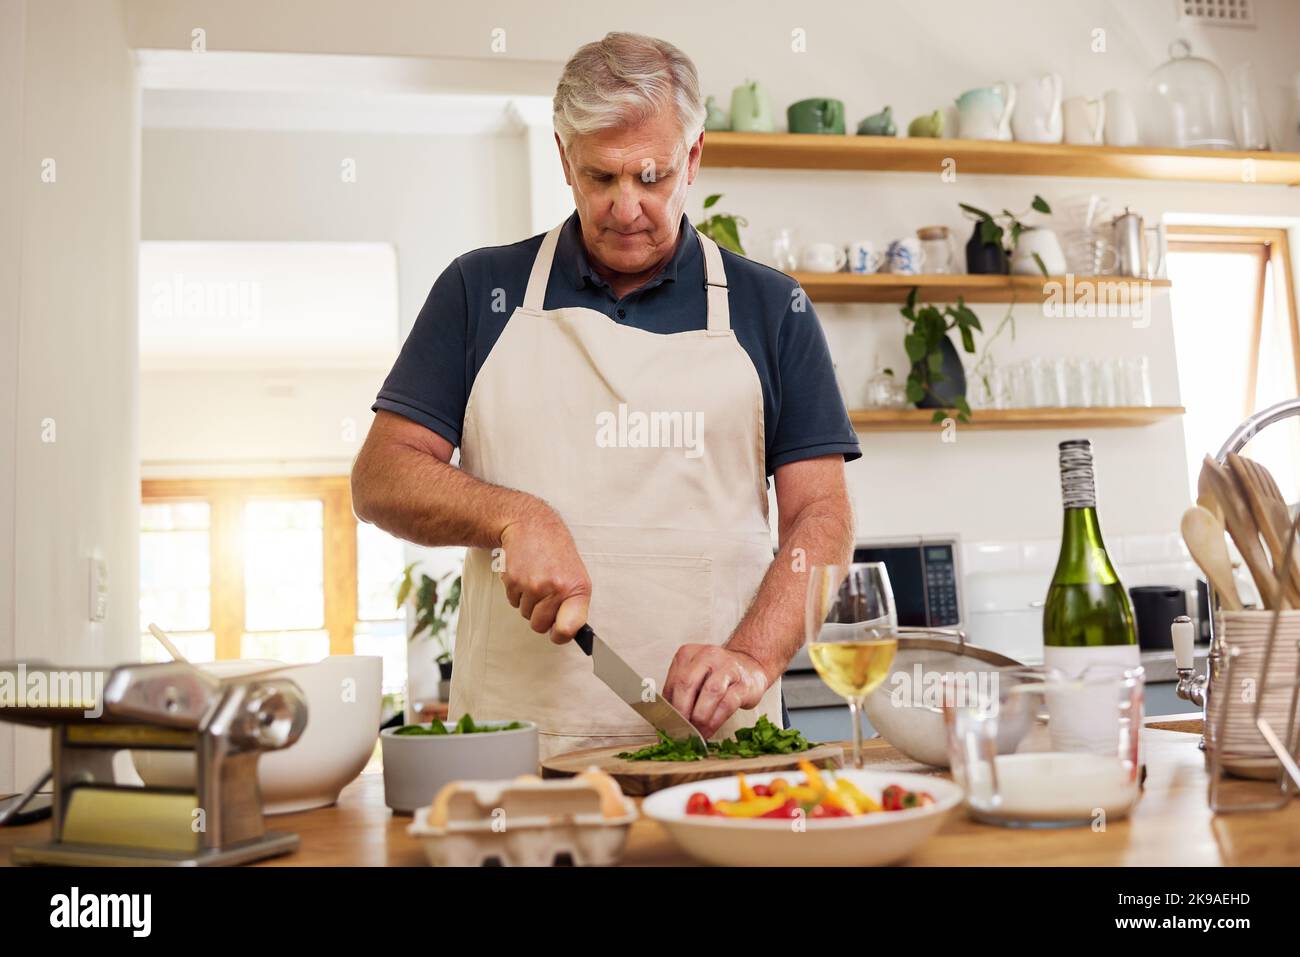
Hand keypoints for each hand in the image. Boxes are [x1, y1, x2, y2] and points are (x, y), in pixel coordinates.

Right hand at [498, 505, 590, 642]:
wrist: (532, 527)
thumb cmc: (556, 552)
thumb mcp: (576, 574)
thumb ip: (573, 604)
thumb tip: (568, 632)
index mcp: (577, 589)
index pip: (568, 629)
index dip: (561, 635)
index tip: (558, 633)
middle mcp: (556, 589)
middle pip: (540, 626)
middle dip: (539, 615)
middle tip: (544, 595)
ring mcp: (533, 586)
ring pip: (525, 614)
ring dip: (528, 602)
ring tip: (535, 579)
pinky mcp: (514, 581)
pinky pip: (513, 602)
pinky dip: (517, 593)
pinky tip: (524, 575)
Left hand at [663, 645, 770, 738]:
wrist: (750, 667)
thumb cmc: (717, 676)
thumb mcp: (694, 677)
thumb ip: (678, 695)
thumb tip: (664, 723)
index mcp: (688, 654)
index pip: (672, 683)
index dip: (666, 709)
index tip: (665, 728)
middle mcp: (707, 655)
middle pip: (687, 684)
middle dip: (681, 712)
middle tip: (678, 732)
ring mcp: (727, 667)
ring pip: (710, 692)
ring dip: (699, 718)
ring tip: (695, 734)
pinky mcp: (744, 683)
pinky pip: (727, 704)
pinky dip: (715, 721)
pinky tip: (709, 731)